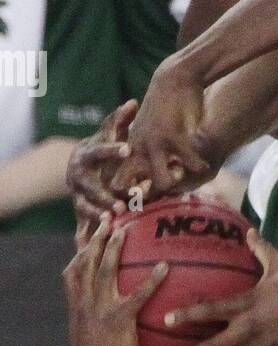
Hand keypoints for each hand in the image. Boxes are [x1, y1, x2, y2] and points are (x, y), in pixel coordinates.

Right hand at [63, 218, 167, 345]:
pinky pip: (138, 295)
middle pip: (87, 263)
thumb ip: (93, 319)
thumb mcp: (87, 339)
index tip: (86, 229)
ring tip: (125, 229)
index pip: (72, 270)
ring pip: (105, 271)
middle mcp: (84, 305)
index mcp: (76, 308)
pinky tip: (165, 267)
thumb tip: (105, 307)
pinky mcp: (119, 321)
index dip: (80, 248)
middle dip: (95, 237)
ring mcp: (100, 311)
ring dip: (114, 248)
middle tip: (106, 217)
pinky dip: (152, 279)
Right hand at [67, 99, 138, 237]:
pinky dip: (86, 234)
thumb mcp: (109, 134)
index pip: (99, 151)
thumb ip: (119, 121)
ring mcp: (77, 195)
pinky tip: (92, 244)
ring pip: (84, 206)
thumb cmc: (102, 148)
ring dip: (97, 214)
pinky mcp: (79, 212)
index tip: (128, 149)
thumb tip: (133, 102)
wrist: (81, 166)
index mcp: (85, 155)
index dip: (113, 150)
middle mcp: (77, 176)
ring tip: (113, 220)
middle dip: (103, 194)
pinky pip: (81, 224)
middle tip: (121, 202)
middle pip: (89, 186)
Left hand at [110, 65, 212, 202]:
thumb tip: (148, 179)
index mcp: (130, 150)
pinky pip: (190, 164)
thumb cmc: (162, 108)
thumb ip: (143, 152)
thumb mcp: (144, 130)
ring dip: (178, 182)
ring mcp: (156, 145)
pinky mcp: (176, 137)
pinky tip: (205, 164)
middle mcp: (139, 150)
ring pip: (163, 182)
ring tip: (187, 175)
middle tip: (165, 195)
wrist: (173, 79)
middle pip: (137, 189)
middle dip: (151, 198)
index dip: (128, 196)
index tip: (141, 200)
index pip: (120, 182)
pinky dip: (199, 166)